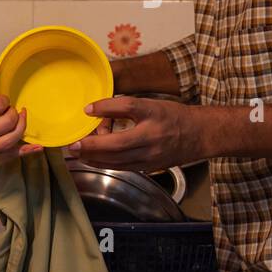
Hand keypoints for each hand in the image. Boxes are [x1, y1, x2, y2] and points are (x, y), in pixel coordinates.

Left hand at [67, 96, 204, 170]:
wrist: (198, 136)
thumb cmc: (172, 117)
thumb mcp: (151, 104)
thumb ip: (125, 106)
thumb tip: (94, 110)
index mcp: (154, 114)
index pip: (127, 107)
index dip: (106, 107)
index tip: (87, 109)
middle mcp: (152, 137)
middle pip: (117, 144)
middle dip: (91, 146)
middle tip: (72, 145)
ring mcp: (150, 156)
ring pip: (117, 160)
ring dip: (94, 158)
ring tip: (78, 153)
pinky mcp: (148, 167)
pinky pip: (122, 167)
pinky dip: (105, 163)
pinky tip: (93, 160)